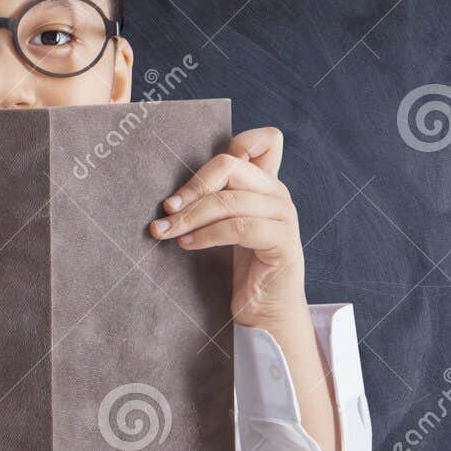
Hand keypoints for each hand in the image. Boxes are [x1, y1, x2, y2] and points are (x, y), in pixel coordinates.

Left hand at [149, 126, 308, 329]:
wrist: (266, 310)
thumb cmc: (241, 267)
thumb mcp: (225, 225)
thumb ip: (214, 200)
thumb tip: (169, 193)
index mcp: (265, 183)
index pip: (264, 140)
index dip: (232, 144)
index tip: (195, 178)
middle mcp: (277, 193)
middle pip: (230, 166)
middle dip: (191, 187)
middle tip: (166, 211)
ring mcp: (284, 216)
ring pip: (229, 200)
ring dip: (190, 216)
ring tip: (166, 232)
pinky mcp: (284, 242)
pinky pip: (240, 227)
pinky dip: (207, 234)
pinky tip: (187, 244)